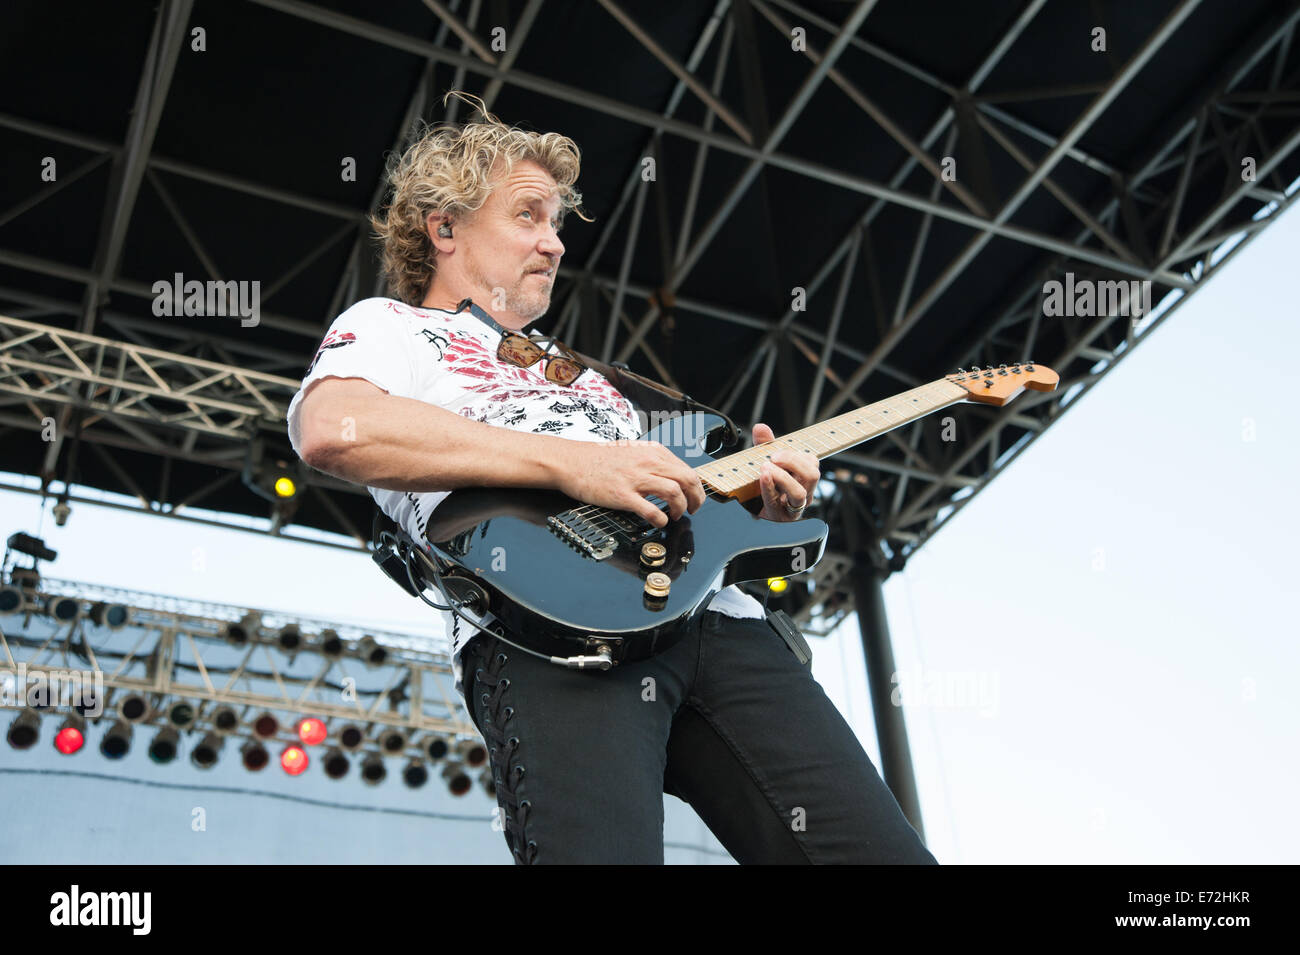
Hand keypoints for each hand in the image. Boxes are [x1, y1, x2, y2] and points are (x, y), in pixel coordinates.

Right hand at [556, 439, 705, 528]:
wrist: (573, 462)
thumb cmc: (599, 459)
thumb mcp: (633, 451)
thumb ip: (652, 460)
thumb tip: (671, 475)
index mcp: (653, 452)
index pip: (687, 470)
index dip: (696, 488)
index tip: (694, 498)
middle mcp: (648, 463)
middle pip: (687, 480)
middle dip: (696, 499)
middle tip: (693, 510)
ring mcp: (635, 479)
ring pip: (674, 493)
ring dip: (680, 508)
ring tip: (675, 515)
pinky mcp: (623, 495)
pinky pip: (651, 510)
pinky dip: (661, 519)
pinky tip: (659, 522)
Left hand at [751, 423, 818, 521]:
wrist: (751, 513)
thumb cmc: (764, 488)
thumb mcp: (765, 464)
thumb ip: (764, 445)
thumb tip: (760, 427)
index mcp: (803, 480)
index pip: (812, 463)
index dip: (797, 455)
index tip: (776, 450)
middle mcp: (803, 494)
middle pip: (812, 475)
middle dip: (792, 462)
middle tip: (773, 457)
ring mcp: (792, 508)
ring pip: (800, 493)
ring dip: (782, 477)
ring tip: (765, 468)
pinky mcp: (778, 518)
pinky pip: (776, 503)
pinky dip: (768, 488)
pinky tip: (762, 478)